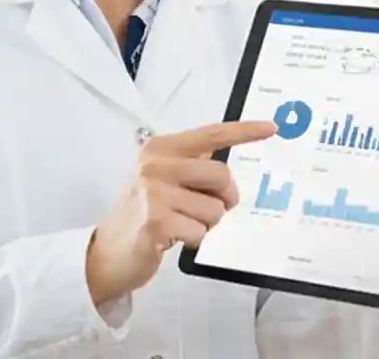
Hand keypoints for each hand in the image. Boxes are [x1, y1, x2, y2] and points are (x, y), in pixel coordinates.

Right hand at [85, 121, 276, 305]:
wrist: (108, 252)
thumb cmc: (143, 214)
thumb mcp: (161, 179)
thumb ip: (191, 167)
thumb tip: (228, 171)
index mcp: (160, 149)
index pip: (210, 134)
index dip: (243, 131)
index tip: (270, 128)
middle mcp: (155, 165)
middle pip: (221, 175)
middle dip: (226, 197)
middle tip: (211, 208)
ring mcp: (154, 193)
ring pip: (215, 208)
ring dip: (206, 224)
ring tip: (181, 224)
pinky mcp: (156, 222)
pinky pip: (201, 231)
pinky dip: (194, 240)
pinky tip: (173, 238)